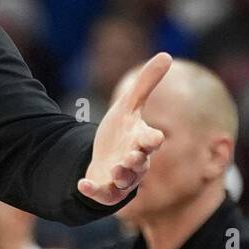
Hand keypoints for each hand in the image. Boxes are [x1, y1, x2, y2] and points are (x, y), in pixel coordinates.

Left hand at [78, 52, 170, 204]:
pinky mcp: (106, 190)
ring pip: (126, 181)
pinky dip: (93, 191)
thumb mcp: (128, 106)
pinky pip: (103, 194)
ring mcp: (121, 177)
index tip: (153, 138)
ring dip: (121, 176)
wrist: (104, 157)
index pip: (152, 140)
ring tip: (114, 170)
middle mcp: (135, 161)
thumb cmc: (121, 132)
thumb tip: (167, 54)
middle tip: (131, 157)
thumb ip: (146, 84)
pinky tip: (82, 184)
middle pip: (140, 163)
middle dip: (136, 161)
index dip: (152, 139)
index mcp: (141, 140)